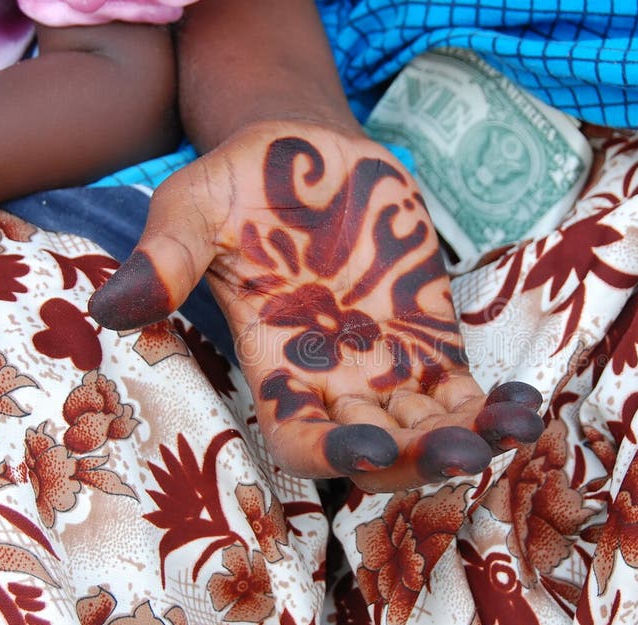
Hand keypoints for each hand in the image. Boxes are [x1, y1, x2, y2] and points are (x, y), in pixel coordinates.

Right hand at [89, 121, 543, 491]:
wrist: (308, 152)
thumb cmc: (243, 182)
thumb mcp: (194, 206)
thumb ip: (165, 257)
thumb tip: (110, 307)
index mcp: (275, 366)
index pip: (301, 439)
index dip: (332, 456)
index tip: (369, 448)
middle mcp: (334, 379)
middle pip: (379, 453)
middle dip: (419, 460)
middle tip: (462, 450)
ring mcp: (386, 362)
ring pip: (431, 429)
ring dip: (473, 437)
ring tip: (513, 429)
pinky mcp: (428, 335)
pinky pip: (465, 388)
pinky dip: (497, 404)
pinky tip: (528, 404)